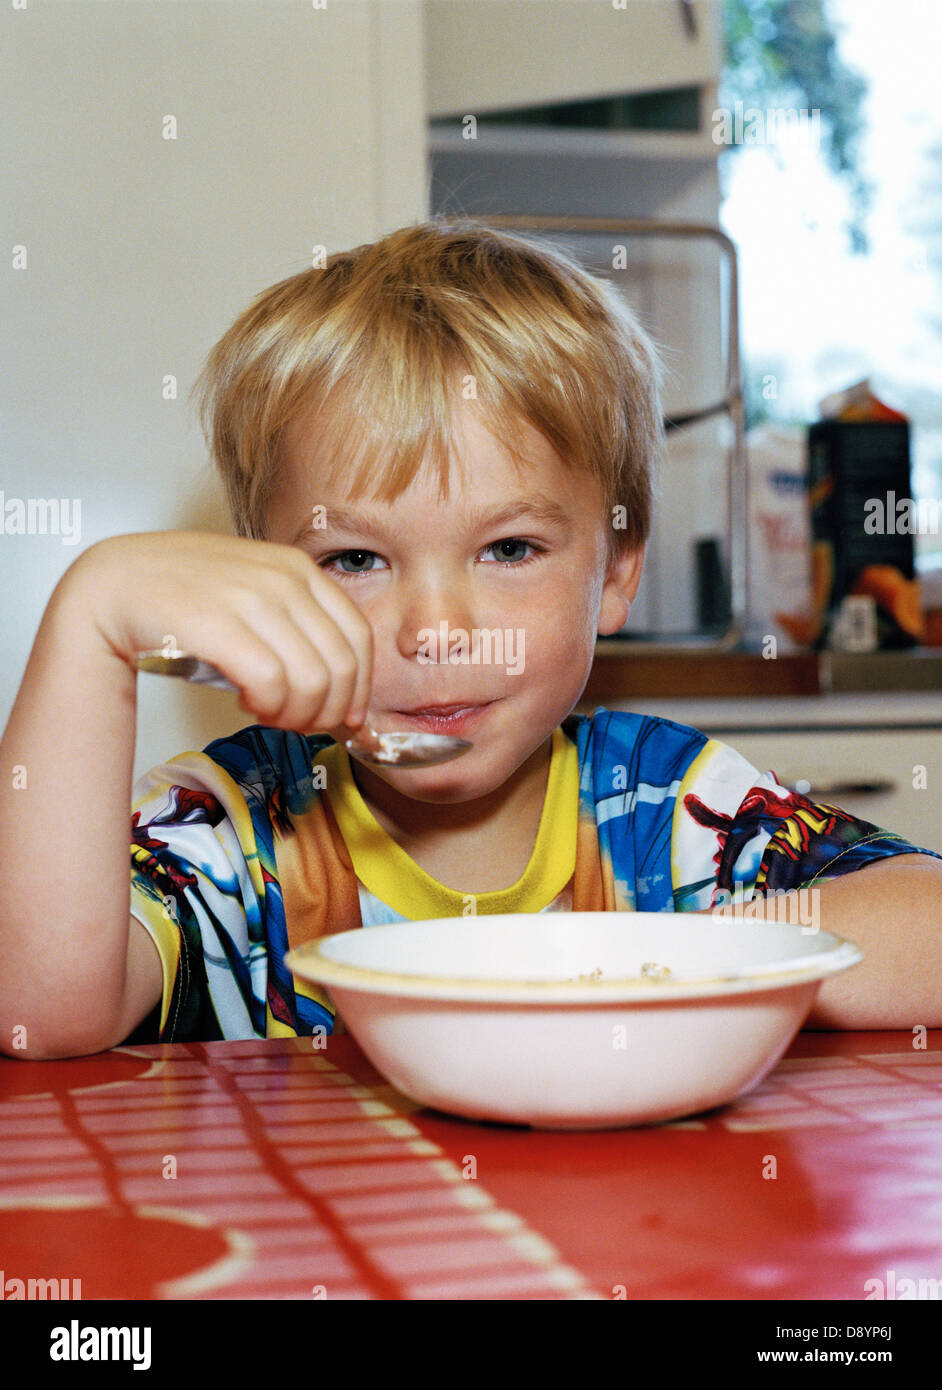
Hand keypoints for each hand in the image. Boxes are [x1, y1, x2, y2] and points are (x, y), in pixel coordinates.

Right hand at [65, 531, 372, 733]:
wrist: (114, 583)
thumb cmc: (185, 597)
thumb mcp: (255, 593)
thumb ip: (298, 628)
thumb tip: (342, 691)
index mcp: (299, 569)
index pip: (358, 637)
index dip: (360, 687)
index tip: (349, 716)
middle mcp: (283, 579)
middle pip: (341, 666)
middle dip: (329, 711)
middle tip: (300, 724)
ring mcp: (251, 599)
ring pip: (312, 681)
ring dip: (296, 714)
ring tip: (268, 713)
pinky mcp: (219, 625)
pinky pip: (272, 684)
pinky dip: (267, 707)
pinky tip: (247, 703)